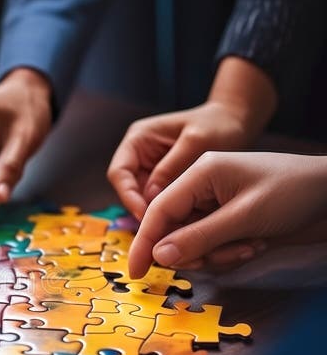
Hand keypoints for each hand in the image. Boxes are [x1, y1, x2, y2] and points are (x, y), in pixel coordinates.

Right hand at [108, 57, 276, 219]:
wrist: (236, 123)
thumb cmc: (218, 125)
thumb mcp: (196, 142)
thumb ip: (171, 167)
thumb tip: (151, 197)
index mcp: (138, 140)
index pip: (120, 173)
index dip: (129, 196)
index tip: (145, 216)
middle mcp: (139, 156)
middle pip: (129, 190)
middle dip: (143, 210)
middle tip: (160, 231)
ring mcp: (151, 170)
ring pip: (143, 200)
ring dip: (156, 215)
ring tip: (174, 231)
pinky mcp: (165, 183)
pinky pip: (160, 202)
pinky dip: (170, 214)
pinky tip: (184, 225)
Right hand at [129, 151, 326, 277]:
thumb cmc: (294, 193)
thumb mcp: (245, 217)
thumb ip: (199, 237)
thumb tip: (159, 256)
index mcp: (199, 173)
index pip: (158, 209)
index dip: (145, 241)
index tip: (135, 271)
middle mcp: (202, 187)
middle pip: (173, 228)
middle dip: (192, 250)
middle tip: (215, 259)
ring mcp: (216, 204)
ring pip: (192, 241)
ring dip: (216, 253)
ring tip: (247, 247)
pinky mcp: (230, 219)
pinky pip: (212, 244)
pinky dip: (228, 251)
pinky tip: (254, 244)